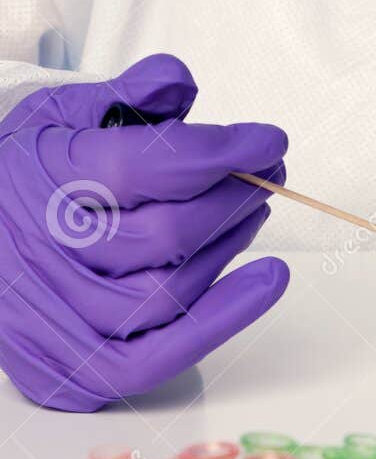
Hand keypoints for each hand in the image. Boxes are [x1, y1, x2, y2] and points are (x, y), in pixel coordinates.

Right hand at [0, 54, 288, 410]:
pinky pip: (149, 361)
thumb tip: (180, 88)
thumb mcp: (55, 115)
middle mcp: (44, 251)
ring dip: (228, 249)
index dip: (220, 151)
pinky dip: (214, 324)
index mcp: (42, 179)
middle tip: (268, 171)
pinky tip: (260, 283)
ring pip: (165, 295)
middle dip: (234, 197)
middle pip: (166, 235)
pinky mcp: (61, 370)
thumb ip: (123, 95)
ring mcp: (50, 317)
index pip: (146, 166)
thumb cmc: (20, 174)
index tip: (268, 139)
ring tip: (253, 211)